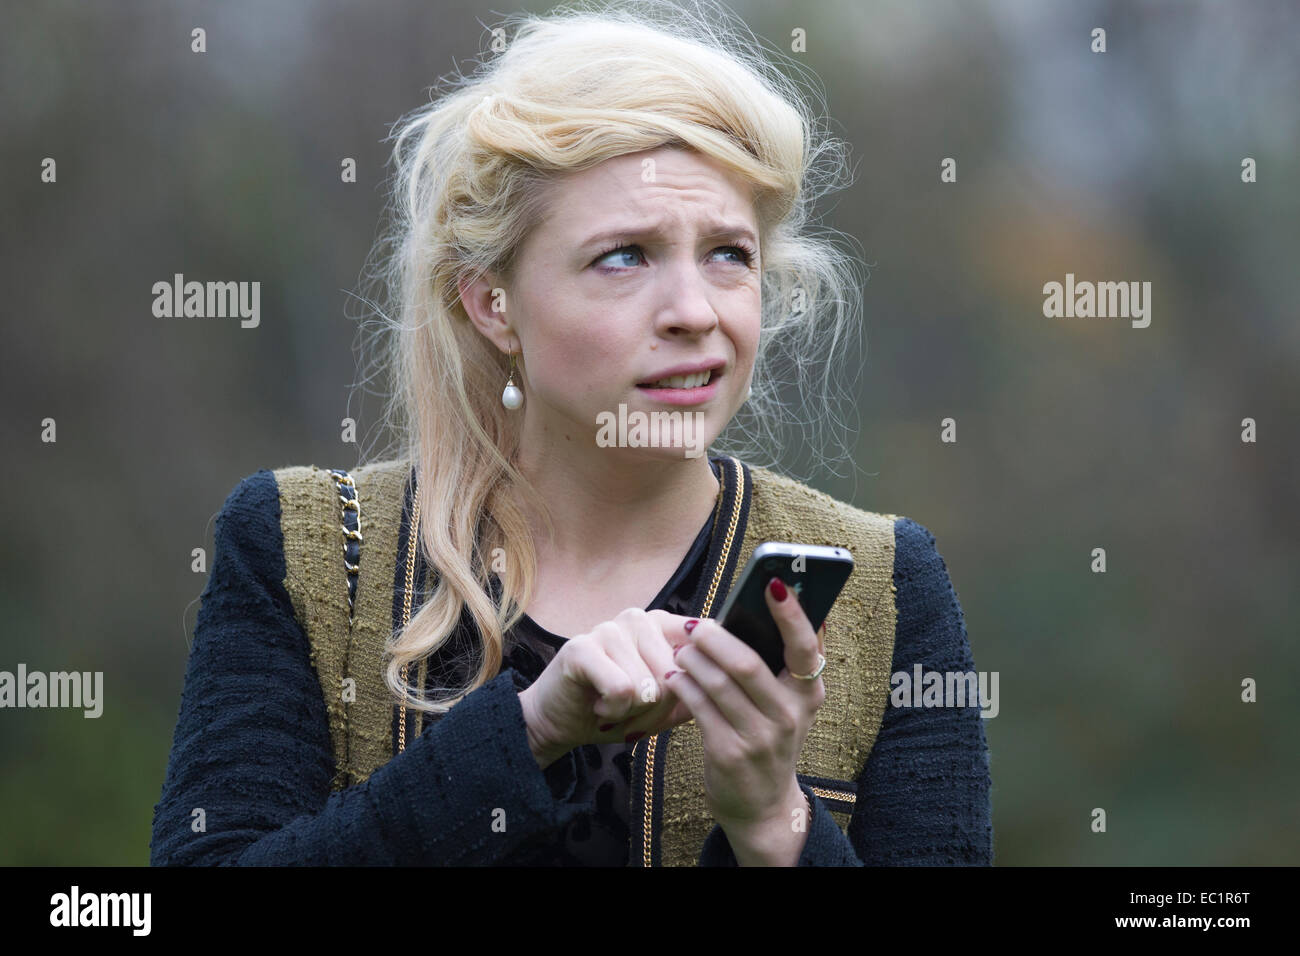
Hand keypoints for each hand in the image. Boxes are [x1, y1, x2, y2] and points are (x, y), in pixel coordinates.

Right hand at [518, 608, 699, 766]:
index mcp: (663, 625)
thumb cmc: (616, 709)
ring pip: (650, 686)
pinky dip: (613, 711)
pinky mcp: (582, 646)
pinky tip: (598, 704)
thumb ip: (697, 690)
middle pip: (676, 677)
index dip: (696, 684)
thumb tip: (733, 682)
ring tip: (614, 706)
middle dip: (657, 709)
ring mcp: (609, 628)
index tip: (676, 699)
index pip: (703, 645)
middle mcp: (639, 618)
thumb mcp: (666, 704)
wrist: (560, 721)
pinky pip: (623, 690)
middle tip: (632, 708)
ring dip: (633, 712)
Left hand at [664, 577, 826, 838]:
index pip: (805, 646)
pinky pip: (699, 708)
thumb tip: (772, 600)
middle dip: (716, 638)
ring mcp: (759, 738)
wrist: (763, 806)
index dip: (791, 613)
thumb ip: (783, 661)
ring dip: (693, 660)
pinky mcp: (729, 754)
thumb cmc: (771, 738)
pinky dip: (683, 685)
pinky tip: (674, 675)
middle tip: (696, 626)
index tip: (772, 583)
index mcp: (809, 694)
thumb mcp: (790, 704)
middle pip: (748, 663)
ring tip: (681, 649)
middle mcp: (789, 715)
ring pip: (718, 684)